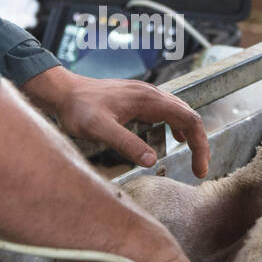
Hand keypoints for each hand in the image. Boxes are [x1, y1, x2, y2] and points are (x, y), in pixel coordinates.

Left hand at [20, 67, 209, 177]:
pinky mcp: (136, 98)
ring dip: (189, 134)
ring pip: (179, 112)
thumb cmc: (78, 110)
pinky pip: (166, 111)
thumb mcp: (100, 130)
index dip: (200, 145)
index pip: (190, 120)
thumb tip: (153, 161)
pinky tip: (172, 138)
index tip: (199, 170)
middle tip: (199, 170)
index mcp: (149, 100)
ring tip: (192, 158)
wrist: (62, 91)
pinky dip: (176, 126)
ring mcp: (145, 94)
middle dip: (199, 143)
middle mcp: (151, 94)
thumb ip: (127, 144)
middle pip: (189, 116)